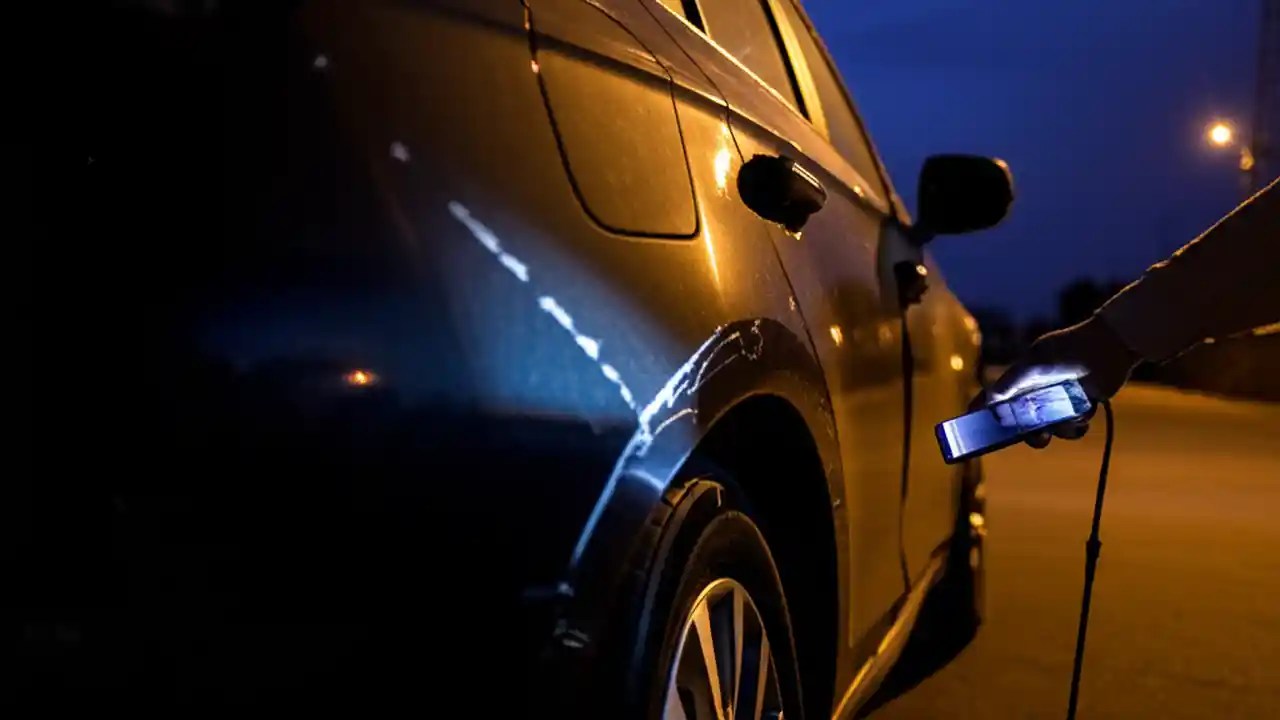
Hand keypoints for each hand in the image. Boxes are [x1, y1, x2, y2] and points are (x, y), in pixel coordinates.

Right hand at [971, 316, 1142, 447]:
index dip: (983, 411)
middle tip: (1037, 437)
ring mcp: (1058, 401)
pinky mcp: (1079, 407)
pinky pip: (1071, 427)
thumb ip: (1011, 382)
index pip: (996, 396)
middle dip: (1028, 433)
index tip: (971, 425)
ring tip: (1071, 420)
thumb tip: (989, 401)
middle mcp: (1038, 391)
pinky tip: (1083, 418)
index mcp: (1022, 378)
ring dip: (1059, 429)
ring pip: (1049, 428)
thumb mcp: (1035, 364)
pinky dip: (1076, 427)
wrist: (1110, 346)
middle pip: (1022, 421)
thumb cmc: (1068, 350)